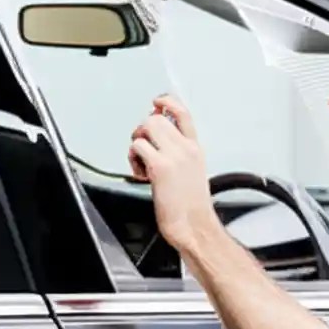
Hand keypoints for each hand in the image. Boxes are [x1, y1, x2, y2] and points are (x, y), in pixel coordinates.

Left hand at [129, 95, 222, 251]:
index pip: (182, 113)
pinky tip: (141, 174)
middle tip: (143, 147)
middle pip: (157, 117)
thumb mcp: (192, 172)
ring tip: (142, 162)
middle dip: (144, 129)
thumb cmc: (192, 207)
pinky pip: (138, 147)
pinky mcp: (160, 167)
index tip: (157, 102)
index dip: (167, 102)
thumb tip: (160, 142)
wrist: (195, 226)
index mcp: (195, 148)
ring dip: (137, 142)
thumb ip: (179, 153)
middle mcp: (186, 148)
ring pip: (146, 127)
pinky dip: (133, 158)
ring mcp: (173, 156)